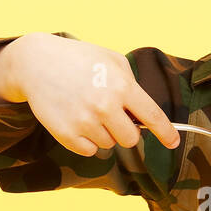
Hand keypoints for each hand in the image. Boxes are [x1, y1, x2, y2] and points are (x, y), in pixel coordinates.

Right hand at [0, 33, 181, 156]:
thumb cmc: (79, 60)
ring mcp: (85, 122)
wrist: (36, 63)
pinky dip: (86, 140)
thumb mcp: (112, 60)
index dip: (166, 133)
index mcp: (121, 86)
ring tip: (87, 110)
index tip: (173, 142)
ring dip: (103, 133)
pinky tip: (76, 119)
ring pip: (108, 144)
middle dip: (126, 131)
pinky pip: (89, 151)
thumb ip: (131, 85)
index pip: (152, 117)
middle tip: (111, 115)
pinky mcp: (66, 134)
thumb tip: (144, 113)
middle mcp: (105, 106)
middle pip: (131, 139)